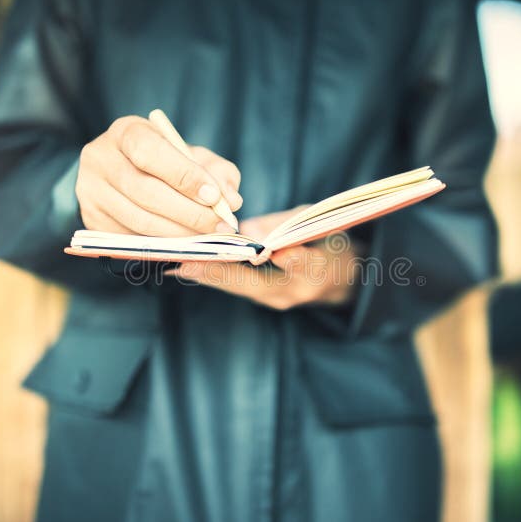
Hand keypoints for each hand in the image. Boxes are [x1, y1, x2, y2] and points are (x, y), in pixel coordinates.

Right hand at [76, 116, 242, 235]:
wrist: (121, 172)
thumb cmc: (163, 161)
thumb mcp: (191, 155)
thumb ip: (216, 171)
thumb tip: (231, 200)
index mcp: (126, 132)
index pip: (150, 152)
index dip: (184, 175)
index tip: (214, 196)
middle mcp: (100, 158)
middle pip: (145, 191)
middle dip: (188, 212)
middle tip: (219, 226)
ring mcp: (91, 191)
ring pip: (139, 219)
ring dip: (179, 233)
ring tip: (207, 238)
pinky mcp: (92, 219)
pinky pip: (131, 238)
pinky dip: (162, 244)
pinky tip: (184, 244)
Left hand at [166, 207, 360, 309]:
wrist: (342, 279)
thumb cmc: (329, 241)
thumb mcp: (317, 222)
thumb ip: (286, 224)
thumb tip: (249, 229)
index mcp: (319, 269)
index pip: (300, 263)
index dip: (279, 257)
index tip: (262, 250)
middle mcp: (295, 290)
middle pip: (254, 282)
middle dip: (220, 270)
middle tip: (189, 262)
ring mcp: (278, 299)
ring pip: (239, 287)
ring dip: (209, 274)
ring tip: (178, 263)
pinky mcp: (265, 299)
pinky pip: (237, 287)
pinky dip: (214, 276)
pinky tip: (188, 267)